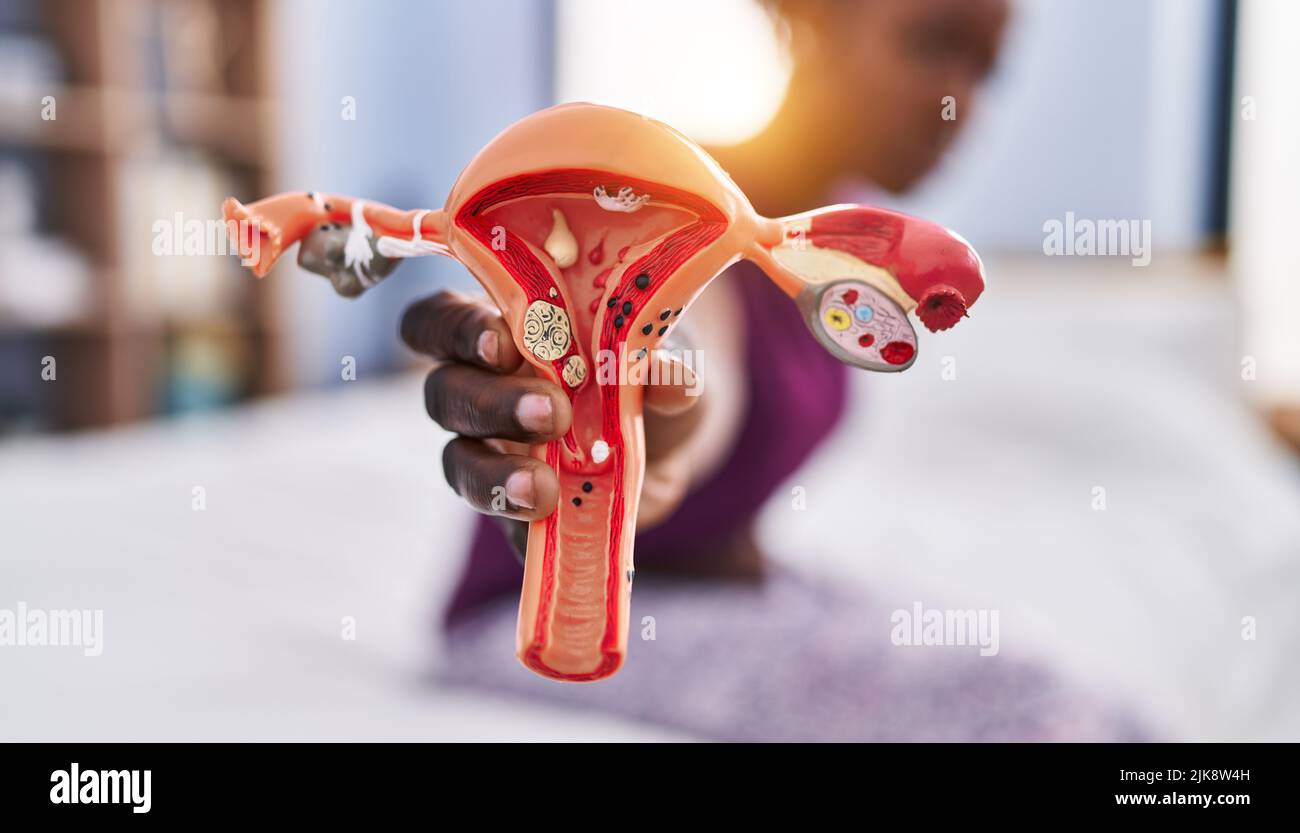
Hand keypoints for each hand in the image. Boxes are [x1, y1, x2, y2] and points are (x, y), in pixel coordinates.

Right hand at [400, 290, 706, 558]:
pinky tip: (560, 528)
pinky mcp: (514, 513)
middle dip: (493, 403)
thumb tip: (676, 379)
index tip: (503, 343)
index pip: (438, 321)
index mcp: (497, 331)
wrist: (668, 438)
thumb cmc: (644, 369)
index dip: (457, 330)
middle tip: (552, 415)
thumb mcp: (665, 356)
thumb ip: (664, 360)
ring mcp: (490, 454)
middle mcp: (478, 389)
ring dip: (495, 476)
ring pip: (459, 464)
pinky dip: (529, 531)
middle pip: (444, 393)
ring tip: (544, 491)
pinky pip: (504, 528)